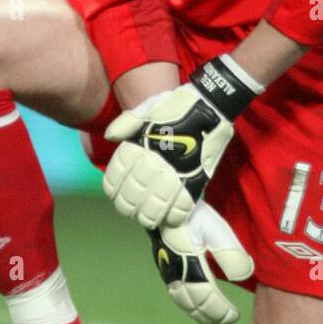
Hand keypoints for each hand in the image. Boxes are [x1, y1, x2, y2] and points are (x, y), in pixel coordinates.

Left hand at [102, 82, 233, 227]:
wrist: (212, 104)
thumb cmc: (178, 105)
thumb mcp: (149, 107)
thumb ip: (127, 122)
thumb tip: (110, 136)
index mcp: (140, 143)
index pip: (118, 173)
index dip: (112, 188)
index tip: (114, 194)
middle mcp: (155, 160)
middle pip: (133, 193)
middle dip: (127, 206)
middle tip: (129, 210)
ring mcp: (176, 172)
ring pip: (155, 205)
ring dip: (148, 216)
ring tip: (146, 218)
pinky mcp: (197, 179)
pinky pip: (182, 206)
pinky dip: (174, 216)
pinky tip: (168, 217)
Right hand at [149, 201, 253, 323]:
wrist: (169, 203)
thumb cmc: (196, 215)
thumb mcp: (218, 231)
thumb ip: (232, 254)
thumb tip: (247, 273)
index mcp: (191, 267)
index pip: (208, 299)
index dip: (221, 312)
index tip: (235, 318)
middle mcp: (177, 274)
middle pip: (195, 305)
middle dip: (212, 318)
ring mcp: (168, 271)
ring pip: (184, 302)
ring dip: (200, 315)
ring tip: (215, 323)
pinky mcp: (165, 267)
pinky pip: (177, 294)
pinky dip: (190, 305)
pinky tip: (197, 305)